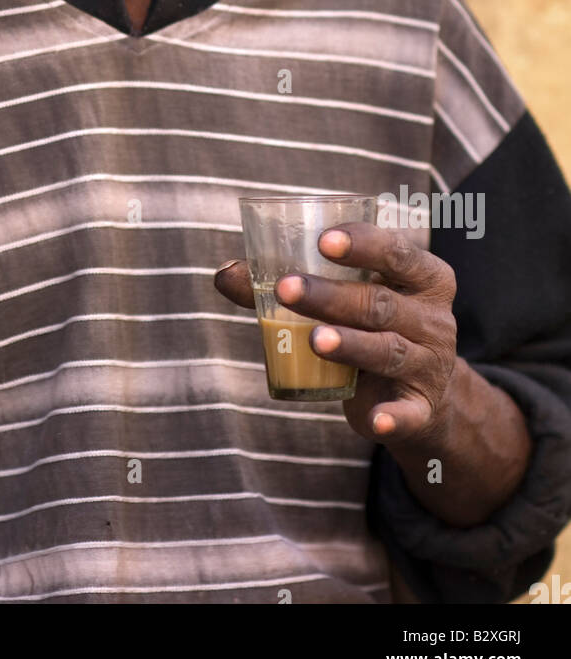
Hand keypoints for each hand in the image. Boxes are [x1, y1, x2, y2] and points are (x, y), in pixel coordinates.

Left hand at [214, 222, 458, 445]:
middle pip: (379, 303)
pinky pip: (409, 414)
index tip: (323, 239)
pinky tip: (375, 420)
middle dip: (331, 296)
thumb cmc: (373, 326)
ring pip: (387, 350)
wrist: (422, 392)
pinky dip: (393, 417)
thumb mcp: (346, 299)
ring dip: (351, 345)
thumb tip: (225, 272)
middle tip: (286, 289)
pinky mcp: (421, 409)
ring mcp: (428, 364)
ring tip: (314, 339)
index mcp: (422, 277)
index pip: (397, 252)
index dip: (364, 244)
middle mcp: (433, 318)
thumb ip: (291, 283)